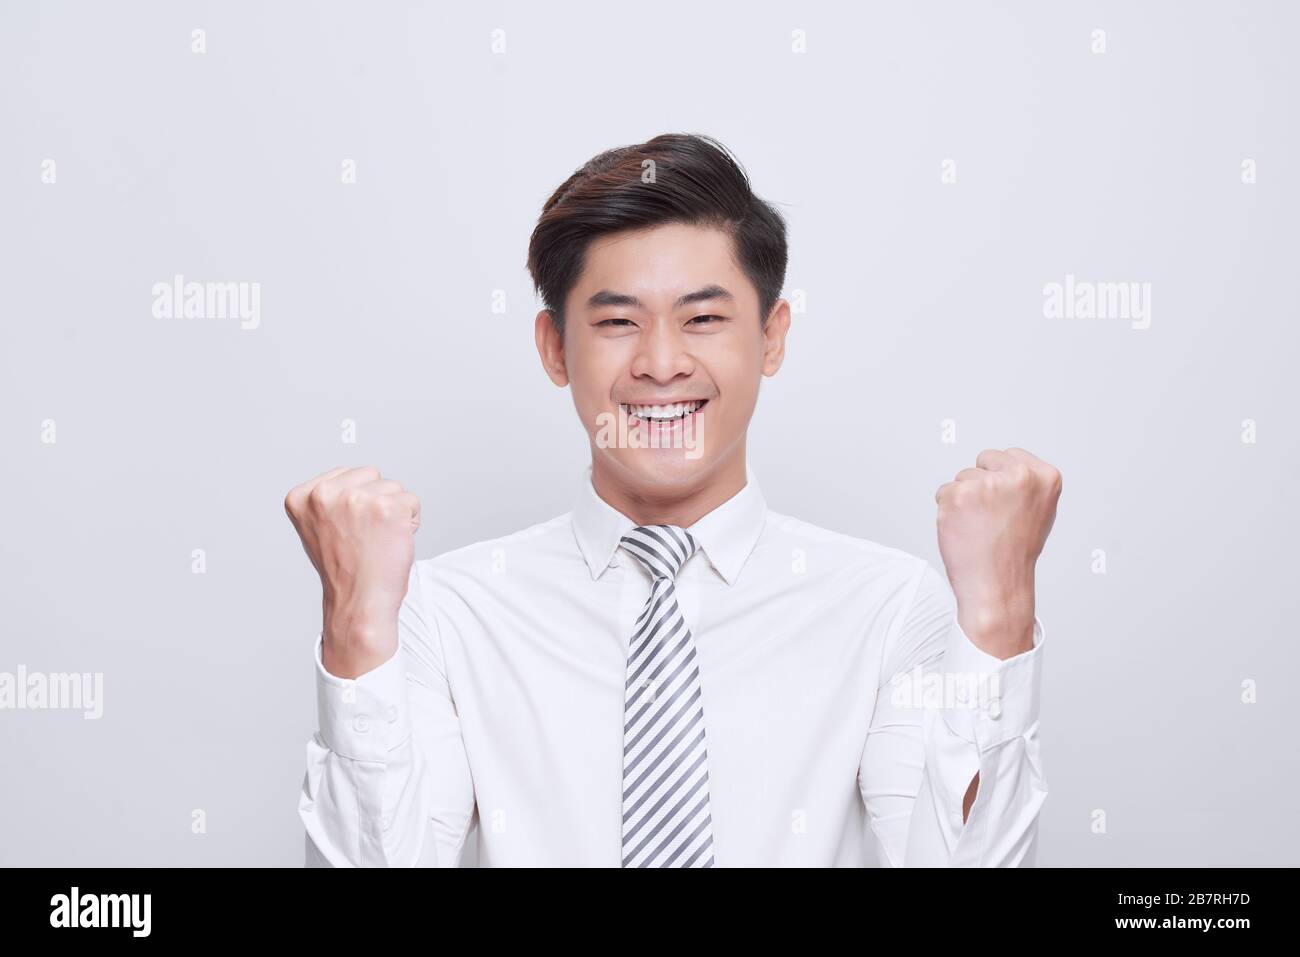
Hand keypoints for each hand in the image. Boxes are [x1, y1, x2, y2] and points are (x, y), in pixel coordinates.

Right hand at [284, 466, 420, 677]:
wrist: (358, 603)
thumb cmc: (344, 571)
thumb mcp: (318, 528)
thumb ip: (330, 500)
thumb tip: (355, 480)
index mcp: (301, 496)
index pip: (348, 475)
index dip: (356, 503)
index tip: (347, 531)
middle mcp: (324, 494)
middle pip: (372, 476)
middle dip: (376, 502)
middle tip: (365, 537)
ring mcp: (356, 499)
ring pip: (394, 488)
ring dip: (394, 513)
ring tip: (377, 542)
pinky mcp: (387, 508)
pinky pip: (412, 502)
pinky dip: (410, 522)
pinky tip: (392, 543)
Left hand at [935, 447, 1061, 657]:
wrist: (997, 586)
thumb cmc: (1014, 553)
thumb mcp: (1039, 510)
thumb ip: (1025, 484)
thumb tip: (1002, 467)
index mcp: (1045, 476)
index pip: (1009, 455)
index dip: (1001, 478)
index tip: (1006, 504)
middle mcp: (1019, 476)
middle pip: (984, 460)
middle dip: (981, 483)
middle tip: (991, 518)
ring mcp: (987, 484)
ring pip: (962, 477)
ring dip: (964, 499)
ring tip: (980, 527)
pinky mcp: (958, 495)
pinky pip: (943, 492)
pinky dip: (947, 511)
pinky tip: (964, 530)